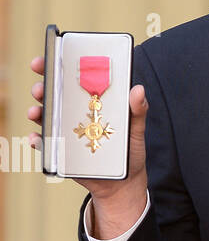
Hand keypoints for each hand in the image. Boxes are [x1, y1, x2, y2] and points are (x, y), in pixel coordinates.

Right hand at [27, 54, 148, 216]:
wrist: (123, 184)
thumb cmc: (129, 152)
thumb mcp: (136, 129)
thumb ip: (138, 110)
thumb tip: (138, 89)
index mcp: (91, 101)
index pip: (71, 78)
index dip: (58, 64)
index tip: (50, 55)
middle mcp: (74, 112)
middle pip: (53, 93)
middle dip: (42, 86)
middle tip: (41, 87)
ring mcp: (65, 131)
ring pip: (44, 116)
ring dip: (37, 111)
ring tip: (37, 112)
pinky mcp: (61, 150)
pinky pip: (44, 143)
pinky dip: (38, 140)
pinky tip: (37, 138)